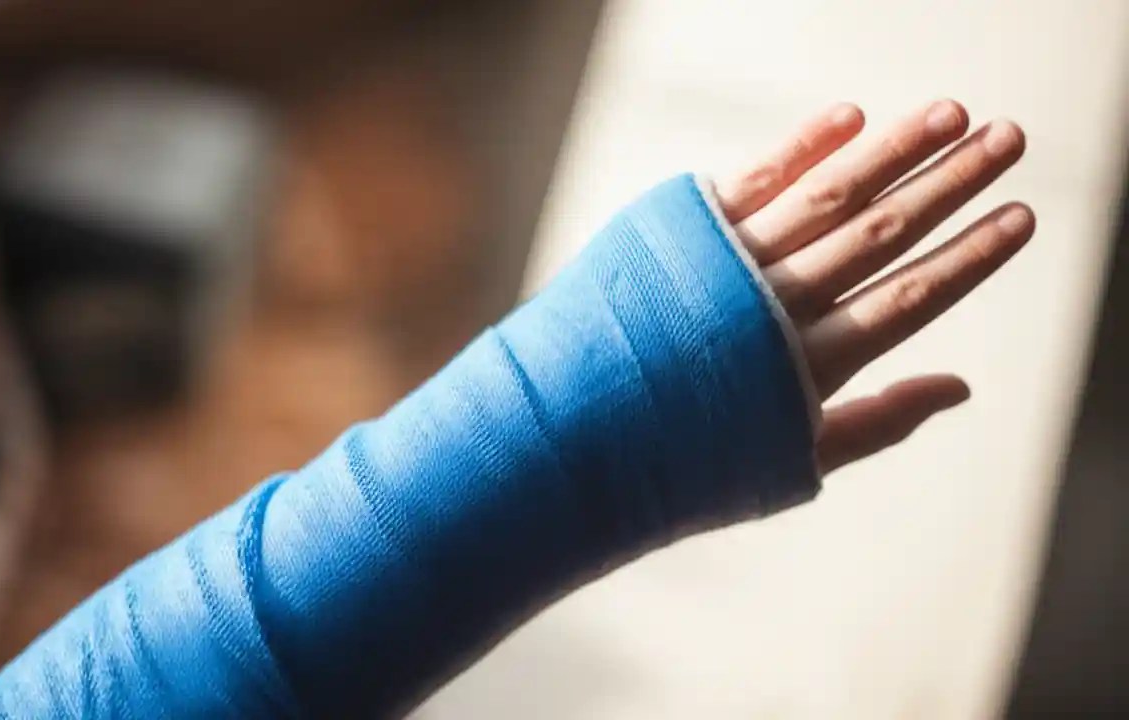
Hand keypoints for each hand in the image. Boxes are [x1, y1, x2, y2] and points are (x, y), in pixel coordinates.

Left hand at [715, 100, 1030, 473]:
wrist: (571, 438)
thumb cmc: (687, 460)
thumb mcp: (790, 461)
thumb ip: (878, 422)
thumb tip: (963, 386)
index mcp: (807, 368)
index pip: (908, 299)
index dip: (968, 256)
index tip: (1020, 216)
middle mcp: (772, 309)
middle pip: (879, 235)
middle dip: (950, 184)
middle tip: (1008, 139)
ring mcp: (725, 266)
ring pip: (827, 198)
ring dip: (893, 152)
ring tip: (950, 114)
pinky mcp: (679, 234)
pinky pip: (751, 182)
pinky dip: (800, 149)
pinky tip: (850, 118)